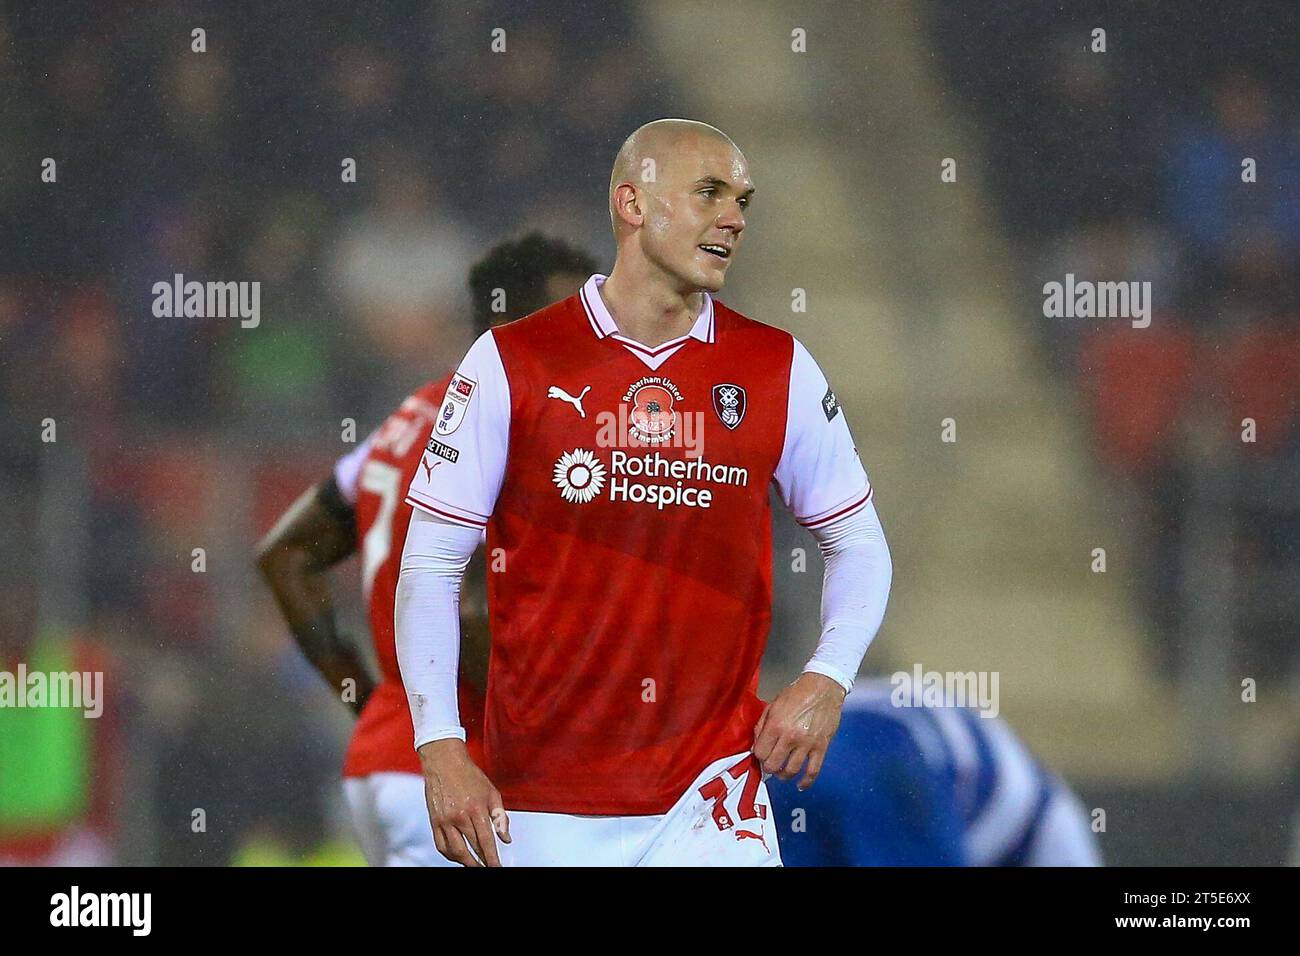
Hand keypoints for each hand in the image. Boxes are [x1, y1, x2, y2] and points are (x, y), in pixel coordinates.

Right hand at [417, 738, 509, 866]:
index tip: (497, 867)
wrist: (444, 762)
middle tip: (487, 867)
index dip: (492, 858)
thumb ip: (500, 817)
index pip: (486, 841)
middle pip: (471, 849)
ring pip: (455, 851)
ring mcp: (445, 820)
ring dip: (466, 862)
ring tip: (475, 864)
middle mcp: (459, 816)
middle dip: (481, 862)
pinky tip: (458, 857)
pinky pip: (441, 845)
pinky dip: (450, 855)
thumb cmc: (469, 775)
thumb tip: (506, 838)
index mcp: (476, 808)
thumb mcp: (492, 792)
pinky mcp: (434, 821)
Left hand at [752, 672, 845, 790]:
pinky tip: (801, 785)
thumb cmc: (796, 694)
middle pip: (773, 765)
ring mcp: (807, 744)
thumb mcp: (772, 705)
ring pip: (791, 771)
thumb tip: (756, 745)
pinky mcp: (821, 747)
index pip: (760, 753)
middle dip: (769, 768)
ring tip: (782, 773)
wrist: (822, 688)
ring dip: (784, 776)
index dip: (758, 756)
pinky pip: (813, 771)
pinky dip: (806, 782)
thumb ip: (762, 725)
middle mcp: (790, 737)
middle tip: (770, 765)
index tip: (761, 755)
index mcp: (776, 725)